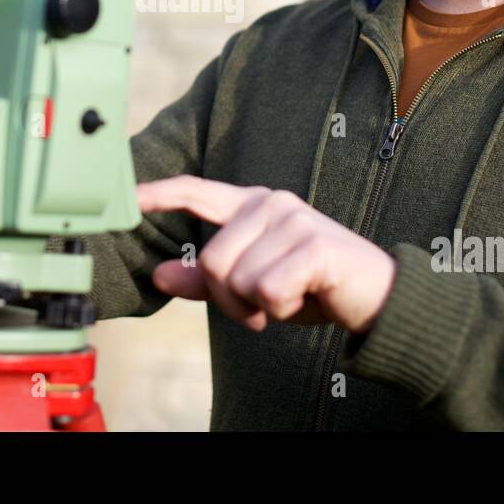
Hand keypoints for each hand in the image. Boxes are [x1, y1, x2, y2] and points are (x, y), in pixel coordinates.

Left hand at [137, 175, 396, 333]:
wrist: (375, 297)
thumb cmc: (311, 286)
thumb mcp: (253, 284)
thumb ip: (207, 280)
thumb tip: (159, 276)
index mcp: (252, 206)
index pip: (197, 192)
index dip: (160, 193)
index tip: (128, 198)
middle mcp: (270, 203)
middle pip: (213, 262)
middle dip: (230, 301)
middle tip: (261, 308)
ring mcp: (293, 219)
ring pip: (238, 281)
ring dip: (258, 309)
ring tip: (287, 299)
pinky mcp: (313, 244)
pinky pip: (266, 291)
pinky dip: (281, 310)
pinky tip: (304, 298)